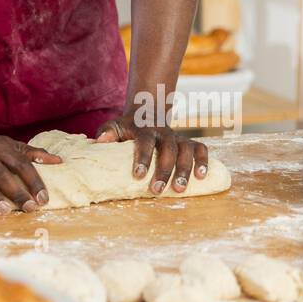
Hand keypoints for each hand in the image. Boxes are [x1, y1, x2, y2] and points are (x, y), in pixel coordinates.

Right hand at [0, 132, 61, 214]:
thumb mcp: (11, 146)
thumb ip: (33, 154)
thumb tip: (59, 161)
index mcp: (1, 148)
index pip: (21, 164)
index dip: (34, 181)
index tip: (43, 200)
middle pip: (1, 173)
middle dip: (16, 191)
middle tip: (28, 208)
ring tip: (4, 210)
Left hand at [94, 113, 208, 193]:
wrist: (148, 112)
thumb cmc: (128, 127)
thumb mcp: (115, 126)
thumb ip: (107, 133)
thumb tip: (98, 143)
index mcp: (144, 129)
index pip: (144, 142)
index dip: (142, 158)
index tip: (138, 174)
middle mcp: (163, 132)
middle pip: (167, 150)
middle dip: (163, 171)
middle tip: (157, 190)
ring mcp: (178, 136)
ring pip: (186, 151)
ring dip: (184, 170)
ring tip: (179, 189)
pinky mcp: (189, 142)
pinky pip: (200, 149)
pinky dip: (203, 161)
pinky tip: (202, 177)